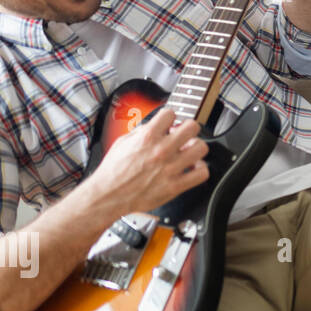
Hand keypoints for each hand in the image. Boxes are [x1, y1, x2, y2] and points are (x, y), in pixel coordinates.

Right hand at [87, 108, 209, 216]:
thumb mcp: (122, 142)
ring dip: (196, 148)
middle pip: (192, 127)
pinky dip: (200, 170)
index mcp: (147, 137)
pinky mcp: (175, 186)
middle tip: (184, 136)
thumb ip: (141, 131)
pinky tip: (192, 169)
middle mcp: (161, 150)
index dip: (170, 119)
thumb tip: (156, 125)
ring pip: (201, 148)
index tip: (169, 125)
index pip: (170, 113)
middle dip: (188, 129)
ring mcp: (170, 168)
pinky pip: (201, 173)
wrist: (108, 196)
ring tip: (189, 152)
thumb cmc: (113, 171)